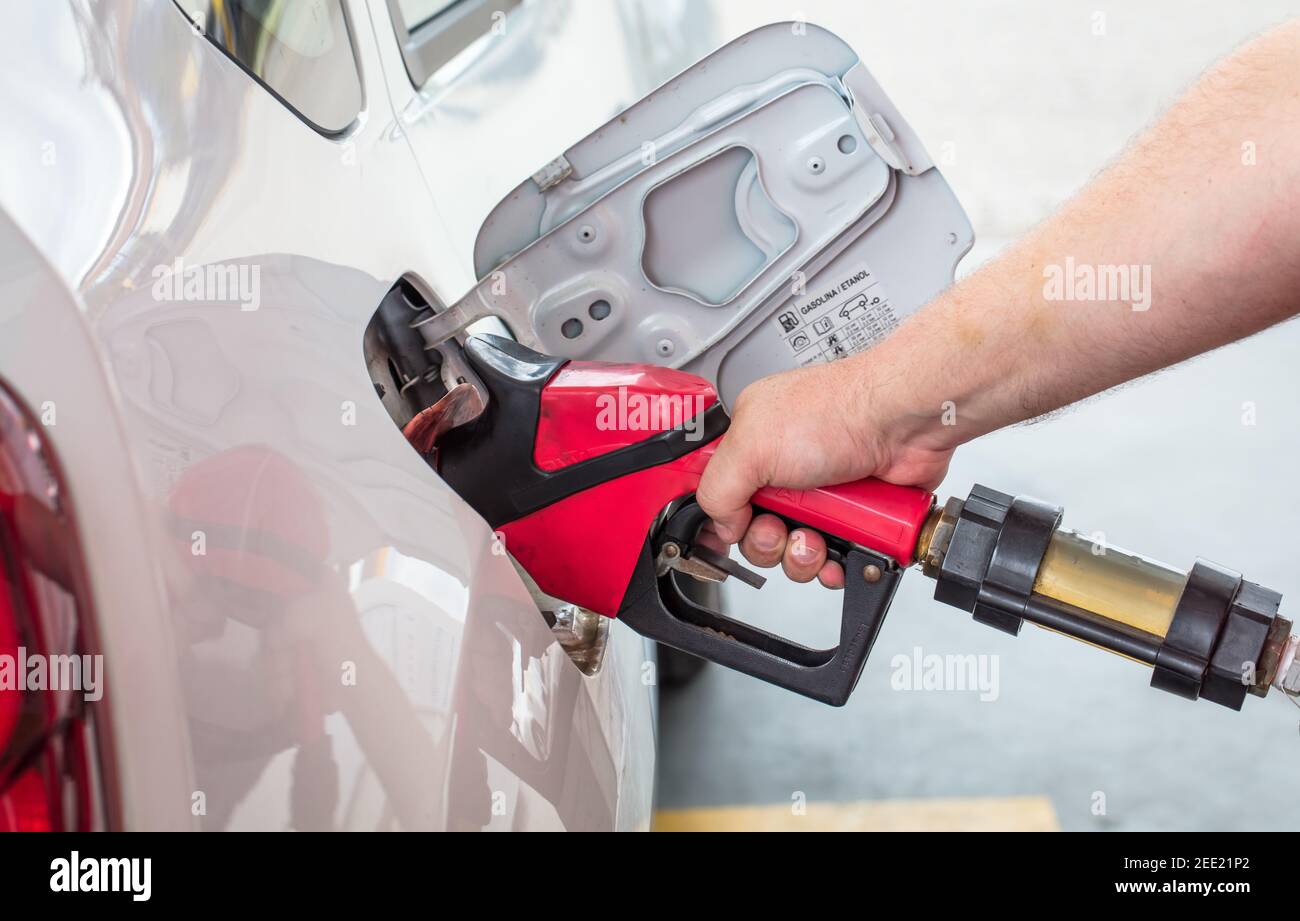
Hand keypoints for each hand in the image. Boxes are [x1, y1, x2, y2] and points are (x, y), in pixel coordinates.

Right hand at [696, 356, 953, 587]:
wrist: (903, 422)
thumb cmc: (839, 411)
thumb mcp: (751, 445)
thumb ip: (717, 489)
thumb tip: (721, 525)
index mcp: (753, 442)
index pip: (722, 493)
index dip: (725, 517)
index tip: (734, 528)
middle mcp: (786, 468)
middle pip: (756, 530)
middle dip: (767, 541)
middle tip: (781, 526)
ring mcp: (821, 494)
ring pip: (794, 549)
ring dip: (801, 556)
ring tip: (816, 538)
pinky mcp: (854, 515)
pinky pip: (832, 557)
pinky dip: (833, 564)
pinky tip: (838, 553)